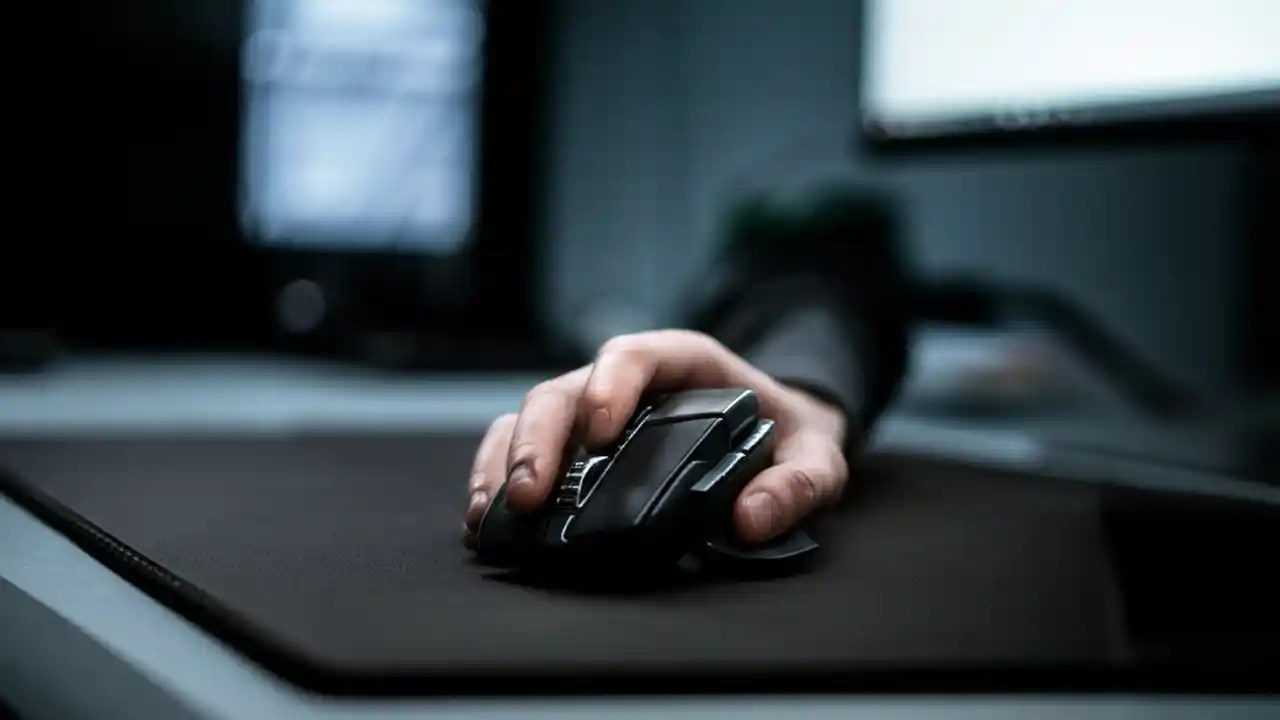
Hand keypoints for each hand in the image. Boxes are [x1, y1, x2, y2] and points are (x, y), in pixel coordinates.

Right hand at [463, 330, 848, 547]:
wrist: (779, 432)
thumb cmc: (789, 433)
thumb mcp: (817, 455)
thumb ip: (799, 483)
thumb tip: (750, 520)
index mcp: (686, 362)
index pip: (634, 353)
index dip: (609, 386)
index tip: (599, 434)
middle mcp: (629, 382)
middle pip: (566, 390)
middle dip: (539, 439)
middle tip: (530, 496)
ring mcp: (595, 411)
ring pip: (532, 416)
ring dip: (505, 461)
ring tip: (492, 514)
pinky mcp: (578, 445)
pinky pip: (523, 446)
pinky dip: (498, 477)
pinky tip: (489, 519)